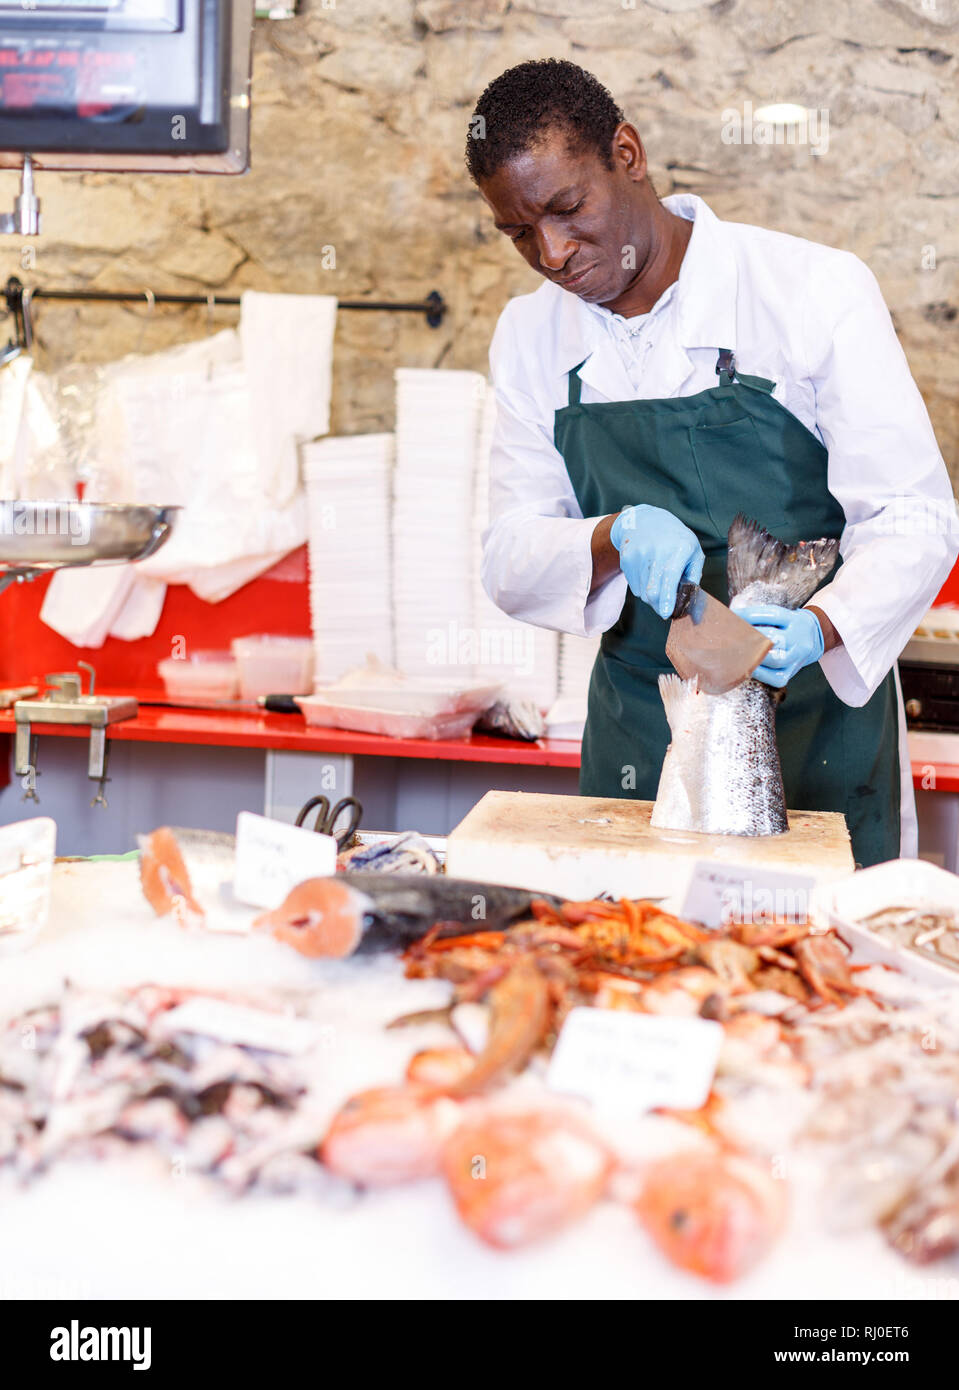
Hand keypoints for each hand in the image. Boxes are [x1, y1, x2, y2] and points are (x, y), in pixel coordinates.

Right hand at [610, 505, 704, 619]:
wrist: (646, 520)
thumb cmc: (675, 539)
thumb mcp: (693, 551)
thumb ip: (694, 575)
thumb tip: (689, 600)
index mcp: (679, 548)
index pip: (670, 576)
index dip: (667, 597)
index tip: (665, 613)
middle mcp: (657, 550)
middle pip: (653, 591)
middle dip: (659, 605)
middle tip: (664, 608)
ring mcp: (639, 555)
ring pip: (643, 592)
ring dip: (652, 595)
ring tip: (657, 579)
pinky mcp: (627, 559)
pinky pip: (634, 586)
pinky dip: (642, 587)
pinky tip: (647, 573)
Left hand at [730, 602, 824, 687]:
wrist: (813, 638)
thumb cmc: (788, 626)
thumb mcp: (781, 616)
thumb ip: (761, 617)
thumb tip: (733, 616)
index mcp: (794, 620)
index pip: (772, 614)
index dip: (750, 615)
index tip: (733, 615)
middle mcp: (798, 637)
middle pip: (773, 637)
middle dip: (749, 636)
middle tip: (731, 636)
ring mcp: (797, 656)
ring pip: (775, 659)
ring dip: (753, 656)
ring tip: (736, 653)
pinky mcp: (792, 671)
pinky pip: (776, 677)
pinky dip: (760, 674)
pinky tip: (748, 668)